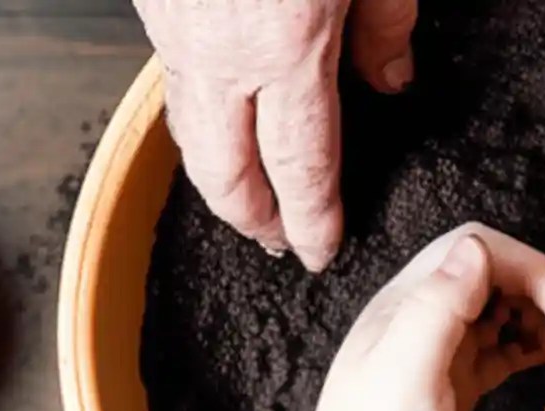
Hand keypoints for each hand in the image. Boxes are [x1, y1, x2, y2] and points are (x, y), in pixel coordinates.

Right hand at [134, 0, 418, 270]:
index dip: (311, 222)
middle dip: (251, 221)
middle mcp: (220, 53)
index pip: (301, 168)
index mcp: (286, 48)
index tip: (319, 252)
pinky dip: (194, 117)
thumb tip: (391, 77)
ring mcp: (175, 30)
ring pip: (188, 132)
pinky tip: (216, 119)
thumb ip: (386, 24)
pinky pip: (170, 82)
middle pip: (225, 175)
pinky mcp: (153, 7)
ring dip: (217, 176)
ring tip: (246, 196)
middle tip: (277, 244)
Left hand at [295, 222, 544, 410]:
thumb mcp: (403, 378)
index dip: (530, 266)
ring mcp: (439, 354)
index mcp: (403, 307)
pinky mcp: (456, 386)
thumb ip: (437, 307)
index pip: (475, 250)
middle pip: (496, 275)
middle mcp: (421, 321)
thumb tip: (476, 248)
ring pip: (505, 311)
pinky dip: (537, 346)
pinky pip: (505, 348)